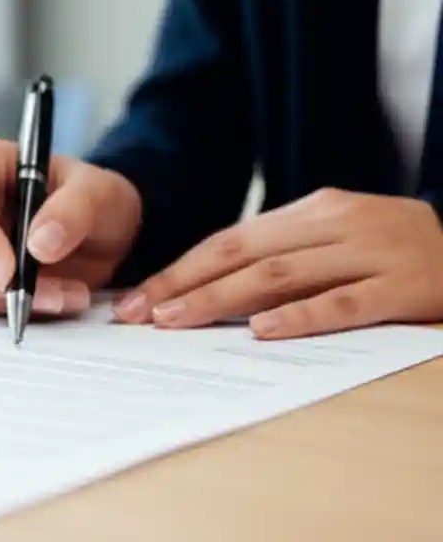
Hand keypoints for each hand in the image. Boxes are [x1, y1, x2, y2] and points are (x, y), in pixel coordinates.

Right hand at [0, 138, 141, 315]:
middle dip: (2, 280)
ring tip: (73, 294)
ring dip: (19, 299)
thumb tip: (40, 245)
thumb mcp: (99, 192)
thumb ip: (73, 210)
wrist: (106, 232)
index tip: (9, 272)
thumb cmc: (96, 197)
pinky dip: (23, 309)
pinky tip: (60, 299)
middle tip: (56, 295)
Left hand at [113, 188, 442, 338]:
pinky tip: (261, 331)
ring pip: (280, 274)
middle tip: (138, 315)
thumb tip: (204, 291)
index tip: (135, 300)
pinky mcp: (406, 285)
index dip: (178, 269)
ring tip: (176, 321)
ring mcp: (373, 252)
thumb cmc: (396, 253)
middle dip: (182, 285)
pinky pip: (344, 302)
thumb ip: (283, 256)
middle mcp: (337, 224)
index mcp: (313, 210)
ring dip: (219, 299)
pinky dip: (300, 316)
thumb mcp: (337, 241)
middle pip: (243, 254)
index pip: (230, 240)